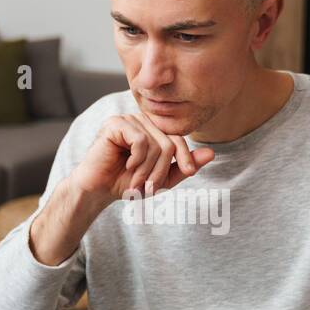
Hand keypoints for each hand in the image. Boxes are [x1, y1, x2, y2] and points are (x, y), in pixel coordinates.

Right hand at [69, 111, 213, 203]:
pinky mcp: (116, 123)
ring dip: (147, 169)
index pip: (178, 138)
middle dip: (161, 170)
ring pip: (155, 143)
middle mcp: (142, 121)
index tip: (189, 172)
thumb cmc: (126, 183)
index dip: (186, 155)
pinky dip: (137, 159)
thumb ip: (184, 167)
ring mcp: (128, 120)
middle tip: (150, 188)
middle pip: (168, 143)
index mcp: (153, 131)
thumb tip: (211, 153)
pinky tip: (128, 165)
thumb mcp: (161, 179)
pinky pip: (140, 139)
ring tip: (136, 180)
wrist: (98, 190)